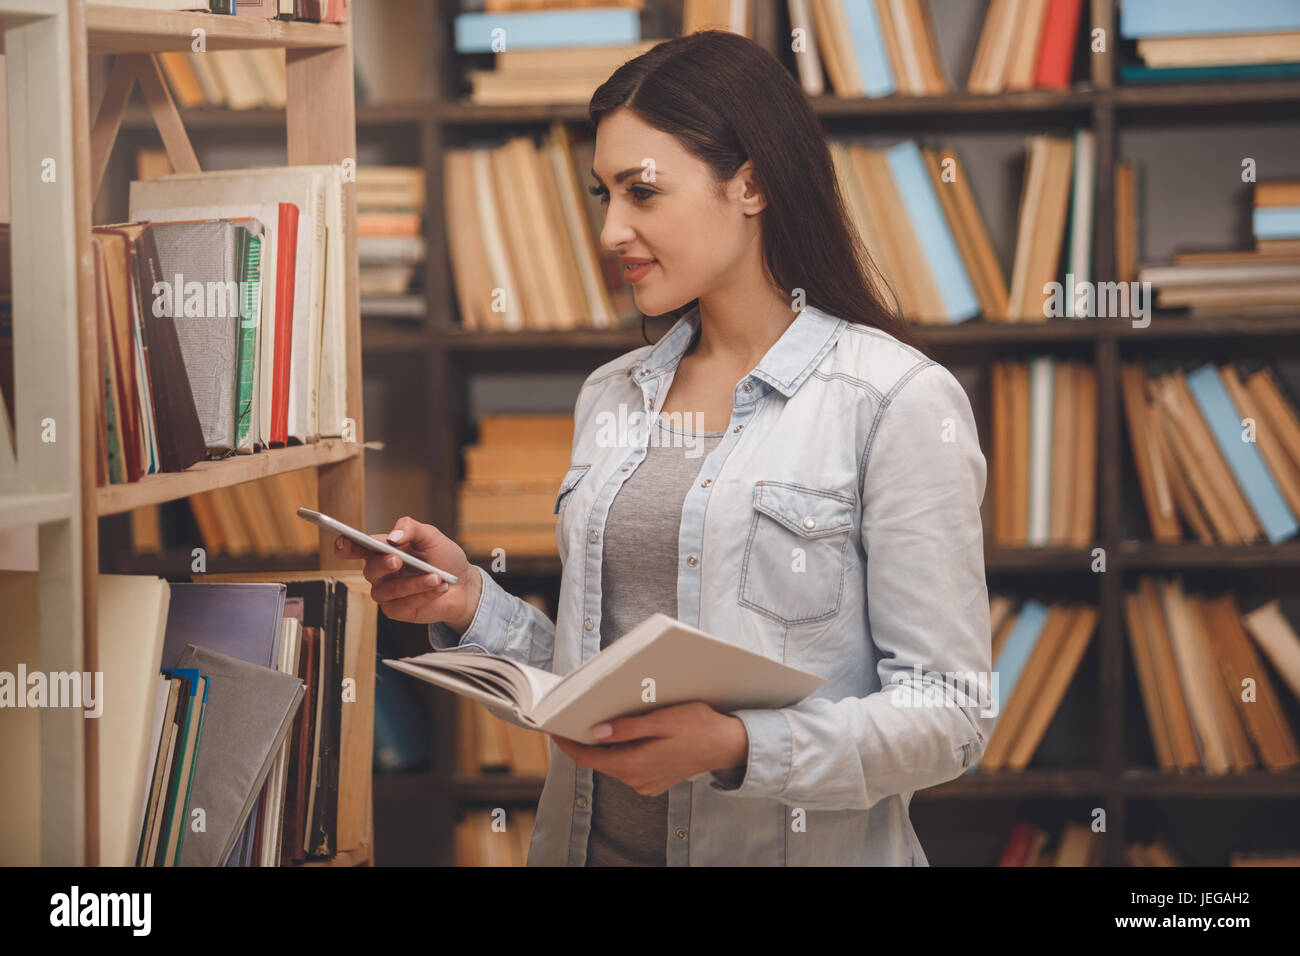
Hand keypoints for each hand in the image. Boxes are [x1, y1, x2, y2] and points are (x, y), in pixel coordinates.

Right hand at [333, 515, 482, 631]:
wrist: (463, 585)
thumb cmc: (444, 558)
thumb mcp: (431, 536)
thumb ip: (411, 528)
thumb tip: (393, 537)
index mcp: (383, 550)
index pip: (356, 547)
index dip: (345, 545)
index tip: (344, 543)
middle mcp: (380, 572)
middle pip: (370, 569)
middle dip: (384, 564)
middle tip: (398, 560)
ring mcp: (386, 593)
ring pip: (388, 590)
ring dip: (414, 583)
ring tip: (437, 577)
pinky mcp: (396, 610)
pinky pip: (403, 604)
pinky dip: (423, 595)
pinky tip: (439, 588)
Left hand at [548, 702, 748, 796]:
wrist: (728, 745)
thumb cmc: (699, 726)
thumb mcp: (662, 720)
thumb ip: (627, 728)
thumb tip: (596, 731)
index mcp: (634, 764)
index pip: (588, 758)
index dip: (568, 745)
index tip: (554, 730)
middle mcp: (637, 779)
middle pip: (599, 761)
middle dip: (584, 743)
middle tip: (574, 720)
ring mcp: (646, 783)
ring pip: (614, 764)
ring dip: (605, 747)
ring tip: (599, 722)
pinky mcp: (654, 781)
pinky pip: (629, 767)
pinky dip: (621, 753)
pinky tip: (625, 736)